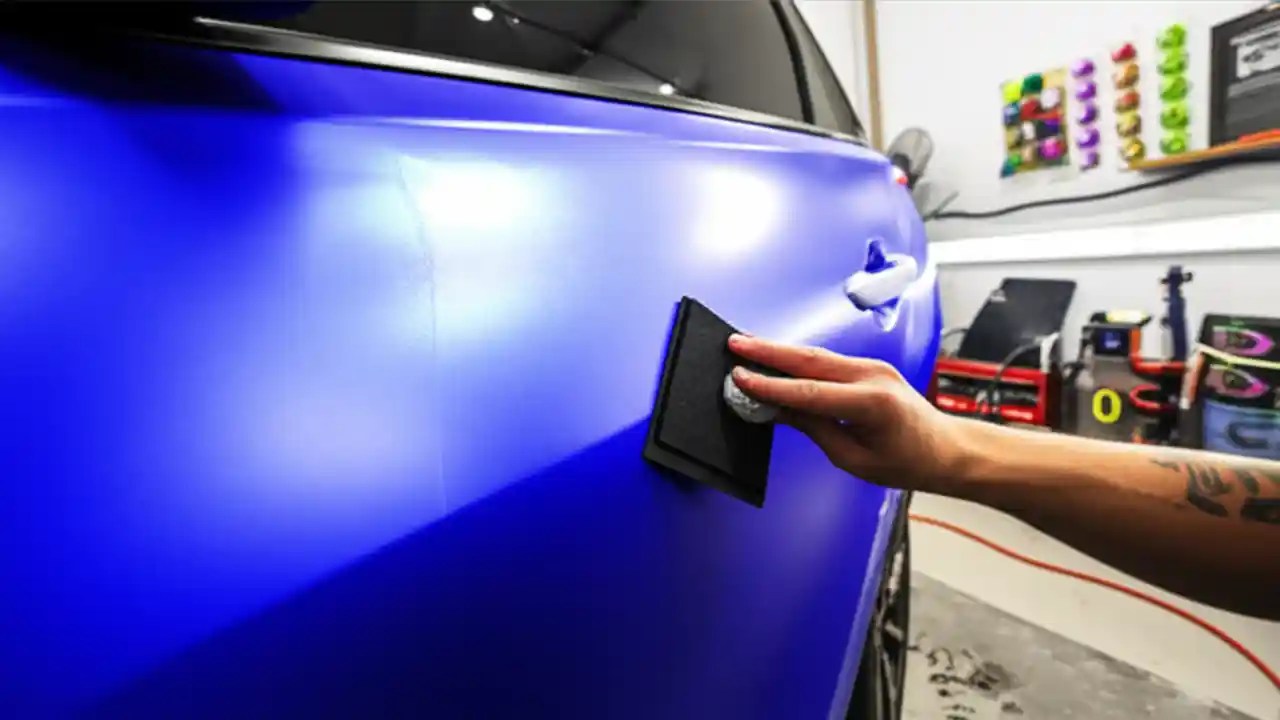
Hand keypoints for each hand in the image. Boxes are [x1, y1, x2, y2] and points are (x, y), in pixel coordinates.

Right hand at [728, 334, 970, 492]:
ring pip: (816, 356)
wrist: (946, 448)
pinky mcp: (869, 366)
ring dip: (779, 350)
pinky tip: (776, 357)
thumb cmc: (906, 461)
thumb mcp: (853, 458)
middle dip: (768, 351)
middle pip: (809, 360)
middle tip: (734, 344)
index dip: (770, 385)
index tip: (740, 378)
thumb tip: (776, 409)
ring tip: (746, 344)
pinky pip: (826, 360)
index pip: (809, 392)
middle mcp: (872, 376)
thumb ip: (814, 428)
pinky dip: (798, 359)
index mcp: (871, 404)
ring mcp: (872, 366)